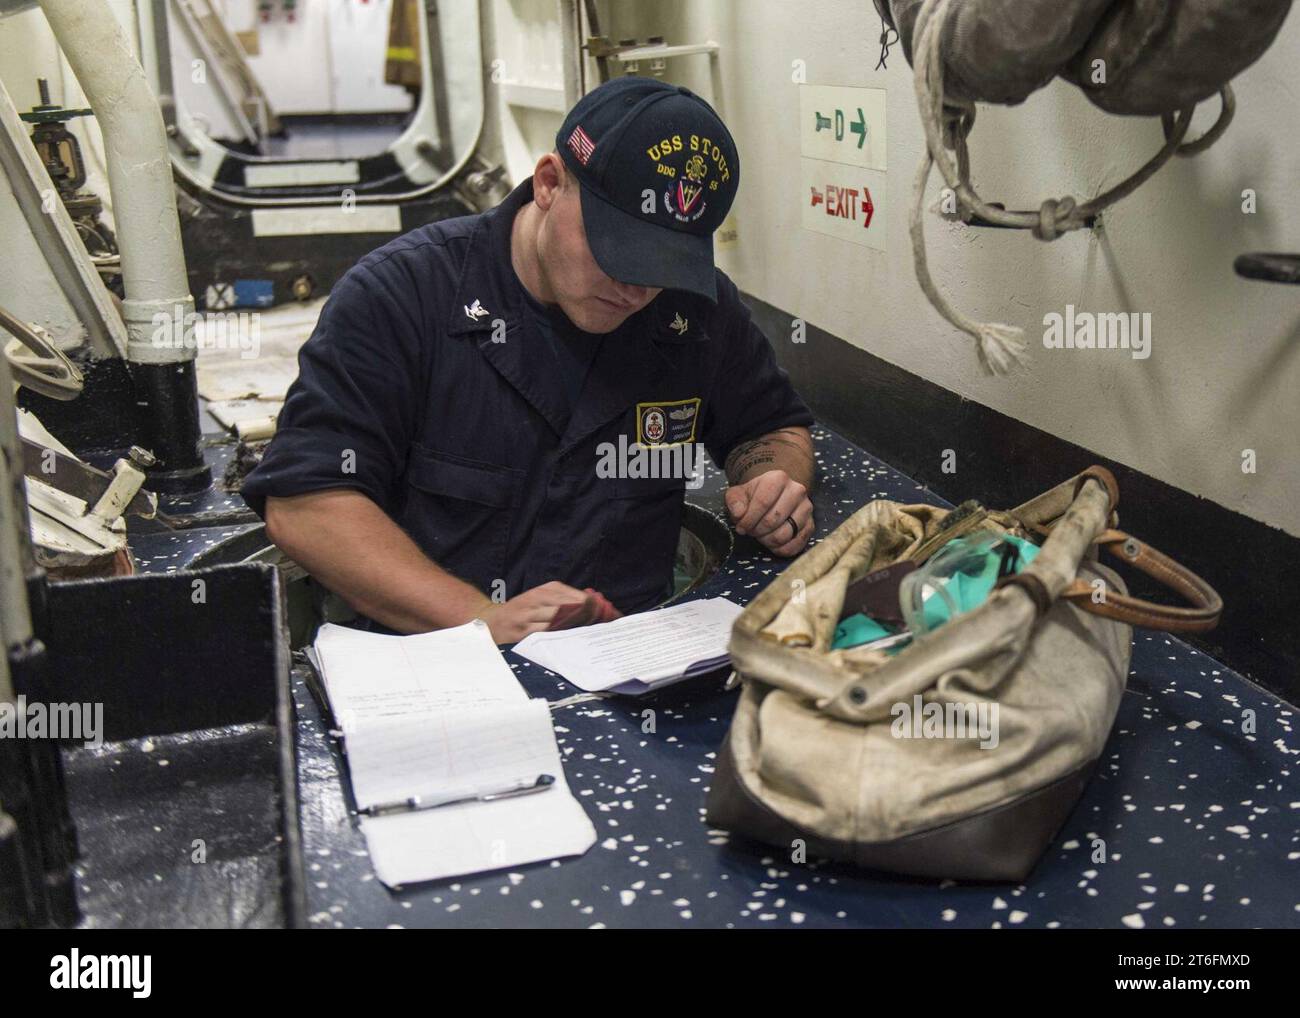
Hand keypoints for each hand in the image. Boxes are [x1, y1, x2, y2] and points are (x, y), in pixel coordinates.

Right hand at [475, 581, 617, 643]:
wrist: (488, 622)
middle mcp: (536, 600)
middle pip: (570, 607)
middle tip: (608, 625)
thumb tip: (595, 602)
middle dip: (591, 616)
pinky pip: (544, 635)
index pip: (575, 596)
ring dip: (579, 627)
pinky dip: (560, 638)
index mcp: (544, 590)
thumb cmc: (522, 613)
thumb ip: (565, 601)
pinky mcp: (520, 633)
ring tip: (595, 634)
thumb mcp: (541, 600)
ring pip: (558, 620)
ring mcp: (527, 617)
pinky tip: (573, 642)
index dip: (595, 606)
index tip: (611, 614)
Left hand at [724, 470, 813, 556]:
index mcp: (778, 479)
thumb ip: (734, 502)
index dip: (748, 520)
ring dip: (768, 540)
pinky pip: (796, 544)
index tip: (741, 527)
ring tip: (761, 535)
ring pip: (785, 534)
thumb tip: (739, 514)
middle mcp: (797, 491)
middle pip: (773, 520)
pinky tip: (771, 544)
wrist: (773, 496)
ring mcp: (806, 508)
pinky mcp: (810, 525)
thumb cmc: (754, 496)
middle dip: (757, 531)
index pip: (762, 503)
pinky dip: (781, 549)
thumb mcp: (738, 494)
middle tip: (751, 531)